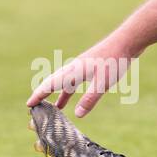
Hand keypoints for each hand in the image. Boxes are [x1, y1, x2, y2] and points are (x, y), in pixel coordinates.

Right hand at [26, 34, 140, 118]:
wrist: (127, 40)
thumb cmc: (115, 60)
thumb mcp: (103, 83)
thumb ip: (90, 99)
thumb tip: (77, 115)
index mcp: (74, 71)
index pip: (51, 84)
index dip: (39, 95)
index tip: (28, 104)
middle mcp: (74, 68)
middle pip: (53, 82)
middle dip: (43, 94)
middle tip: (34, 106)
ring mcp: (82, 67)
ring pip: (64, 82)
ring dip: (58, 95)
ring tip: (55, 108)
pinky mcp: (90, 67)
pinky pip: (74, 81)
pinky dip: (70, 90)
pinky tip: (74, 98)